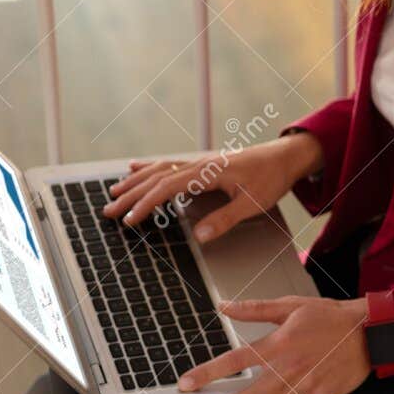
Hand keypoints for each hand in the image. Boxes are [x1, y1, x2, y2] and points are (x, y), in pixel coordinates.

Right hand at [102, 132, 322, 242]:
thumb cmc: (271, 178)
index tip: (129, 220)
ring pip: (159, 169)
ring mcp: (199, 162)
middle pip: (156, 178)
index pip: (167, 188)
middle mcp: (199, 164)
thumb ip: (226, 219)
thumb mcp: (253, 203)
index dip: (146, 204)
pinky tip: (135, 168)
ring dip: (135, 181)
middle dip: (131, 194)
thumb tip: (199, 236)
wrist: (285, 157)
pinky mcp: (202, 164)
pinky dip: (149, 167)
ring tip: (114, 192)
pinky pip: (169, 164)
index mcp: (208, 172)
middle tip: (108, 210)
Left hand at [178, 296, 370, 393]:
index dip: (206, 374)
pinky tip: (291, 385)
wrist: (370, 333)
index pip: (234, 362)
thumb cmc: (330, 317)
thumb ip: (255, 309)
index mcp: (279, 344)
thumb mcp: (292, 306)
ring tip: (262, 384)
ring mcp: (304, 386)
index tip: (186, 384)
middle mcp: (289, 368)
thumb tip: (224, 306)